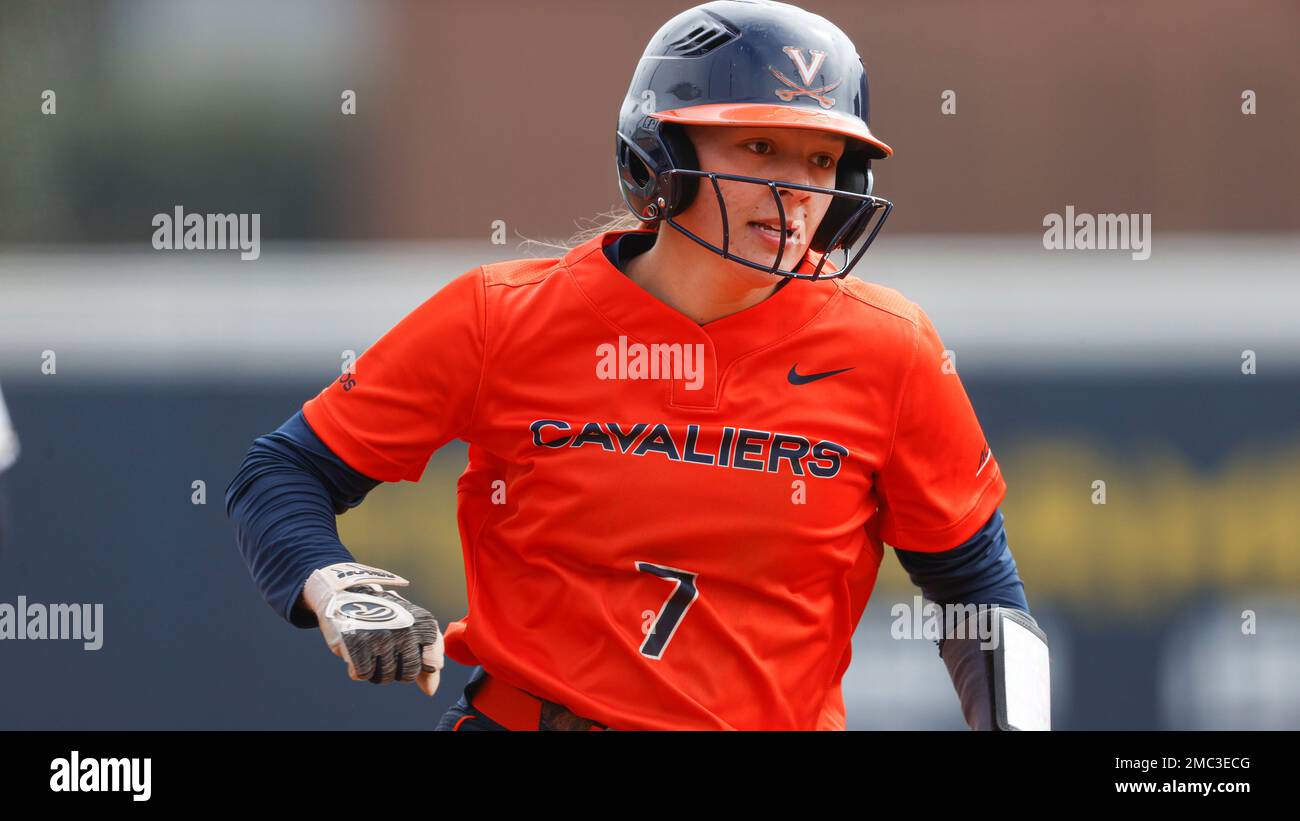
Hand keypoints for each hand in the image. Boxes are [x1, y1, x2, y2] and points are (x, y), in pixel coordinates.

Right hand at [301, 562, 443, 695]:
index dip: (416, 662)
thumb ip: (428, 659)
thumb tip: (430, 691)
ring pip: (384, 677)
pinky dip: (357, 668)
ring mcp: (382, 637)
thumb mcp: (411, 629)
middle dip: (395, 669)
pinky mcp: (358, 644)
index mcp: (424, 623)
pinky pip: (363, 674)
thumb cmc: (384, 615)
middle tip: (384, 648)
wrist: (345, 594)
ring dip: (374, 669)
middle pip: (407, 674)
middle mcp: (406, 629)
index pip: (431, 664)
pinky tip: (356, 649)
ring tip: (369, 646)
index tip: (404, 646)